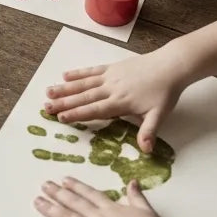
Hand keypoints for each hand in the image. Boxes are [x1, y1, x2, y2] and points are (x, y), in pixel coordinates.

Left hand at [36, 178, 175, 216]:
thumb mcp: (146, 210)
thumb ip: (137, 196)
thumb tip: (133, 181)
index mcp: (113, 208)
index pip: (90, 194)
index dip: (76, 186)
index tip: (65, 179)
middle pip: (75, 202)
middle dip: (58, 193)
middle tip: (44, 185)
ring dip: (51, 209)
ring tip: (38, 201)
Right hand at [43, 52, 187, 152]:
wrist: (171, 66)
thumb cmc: (165, 92)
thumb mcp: (160, 114)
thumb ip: (149, 132)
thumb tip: (145, 150)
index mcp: (121, 102)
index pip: (95, 110)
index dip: (77, 114)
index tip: (61, 118)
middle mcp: (111, 89)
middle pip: (83, 97)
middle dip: (63, 103)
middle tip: (46, 107)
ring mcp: (110, 77)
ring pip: (83, 84)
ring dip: (65, 88)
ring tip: (49, 92)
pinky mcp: (112, 68)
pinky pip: (91, 71)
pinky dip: (78, 73)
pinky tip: (65, 75)